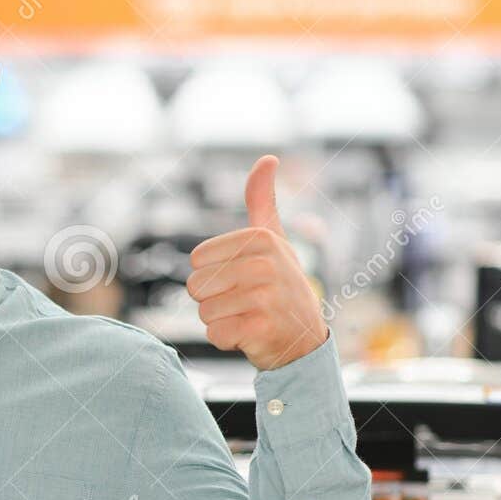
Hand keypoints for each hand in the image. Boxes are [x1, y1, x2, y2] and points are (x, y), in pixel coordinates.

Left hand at [186, 155, 327, 370]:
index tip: (240, 279)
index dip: (211, 275)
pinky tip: (250, 335)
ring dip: (220, 320)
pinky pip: (215, 334)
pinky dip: (226, 340)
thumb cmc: (280, 285)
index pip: (195, 260)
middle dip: (213, 299)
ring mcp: (265, 298)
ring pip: (204, 312)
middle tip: (244, 302)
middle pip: (196, 286)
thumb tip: (267, 159)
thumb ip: (262, 201)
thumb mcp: (273, 240)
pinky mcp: (261, 329)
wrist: (305, 339)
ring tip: (248, 316)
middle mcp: (265, 264)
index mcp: (261, 239)